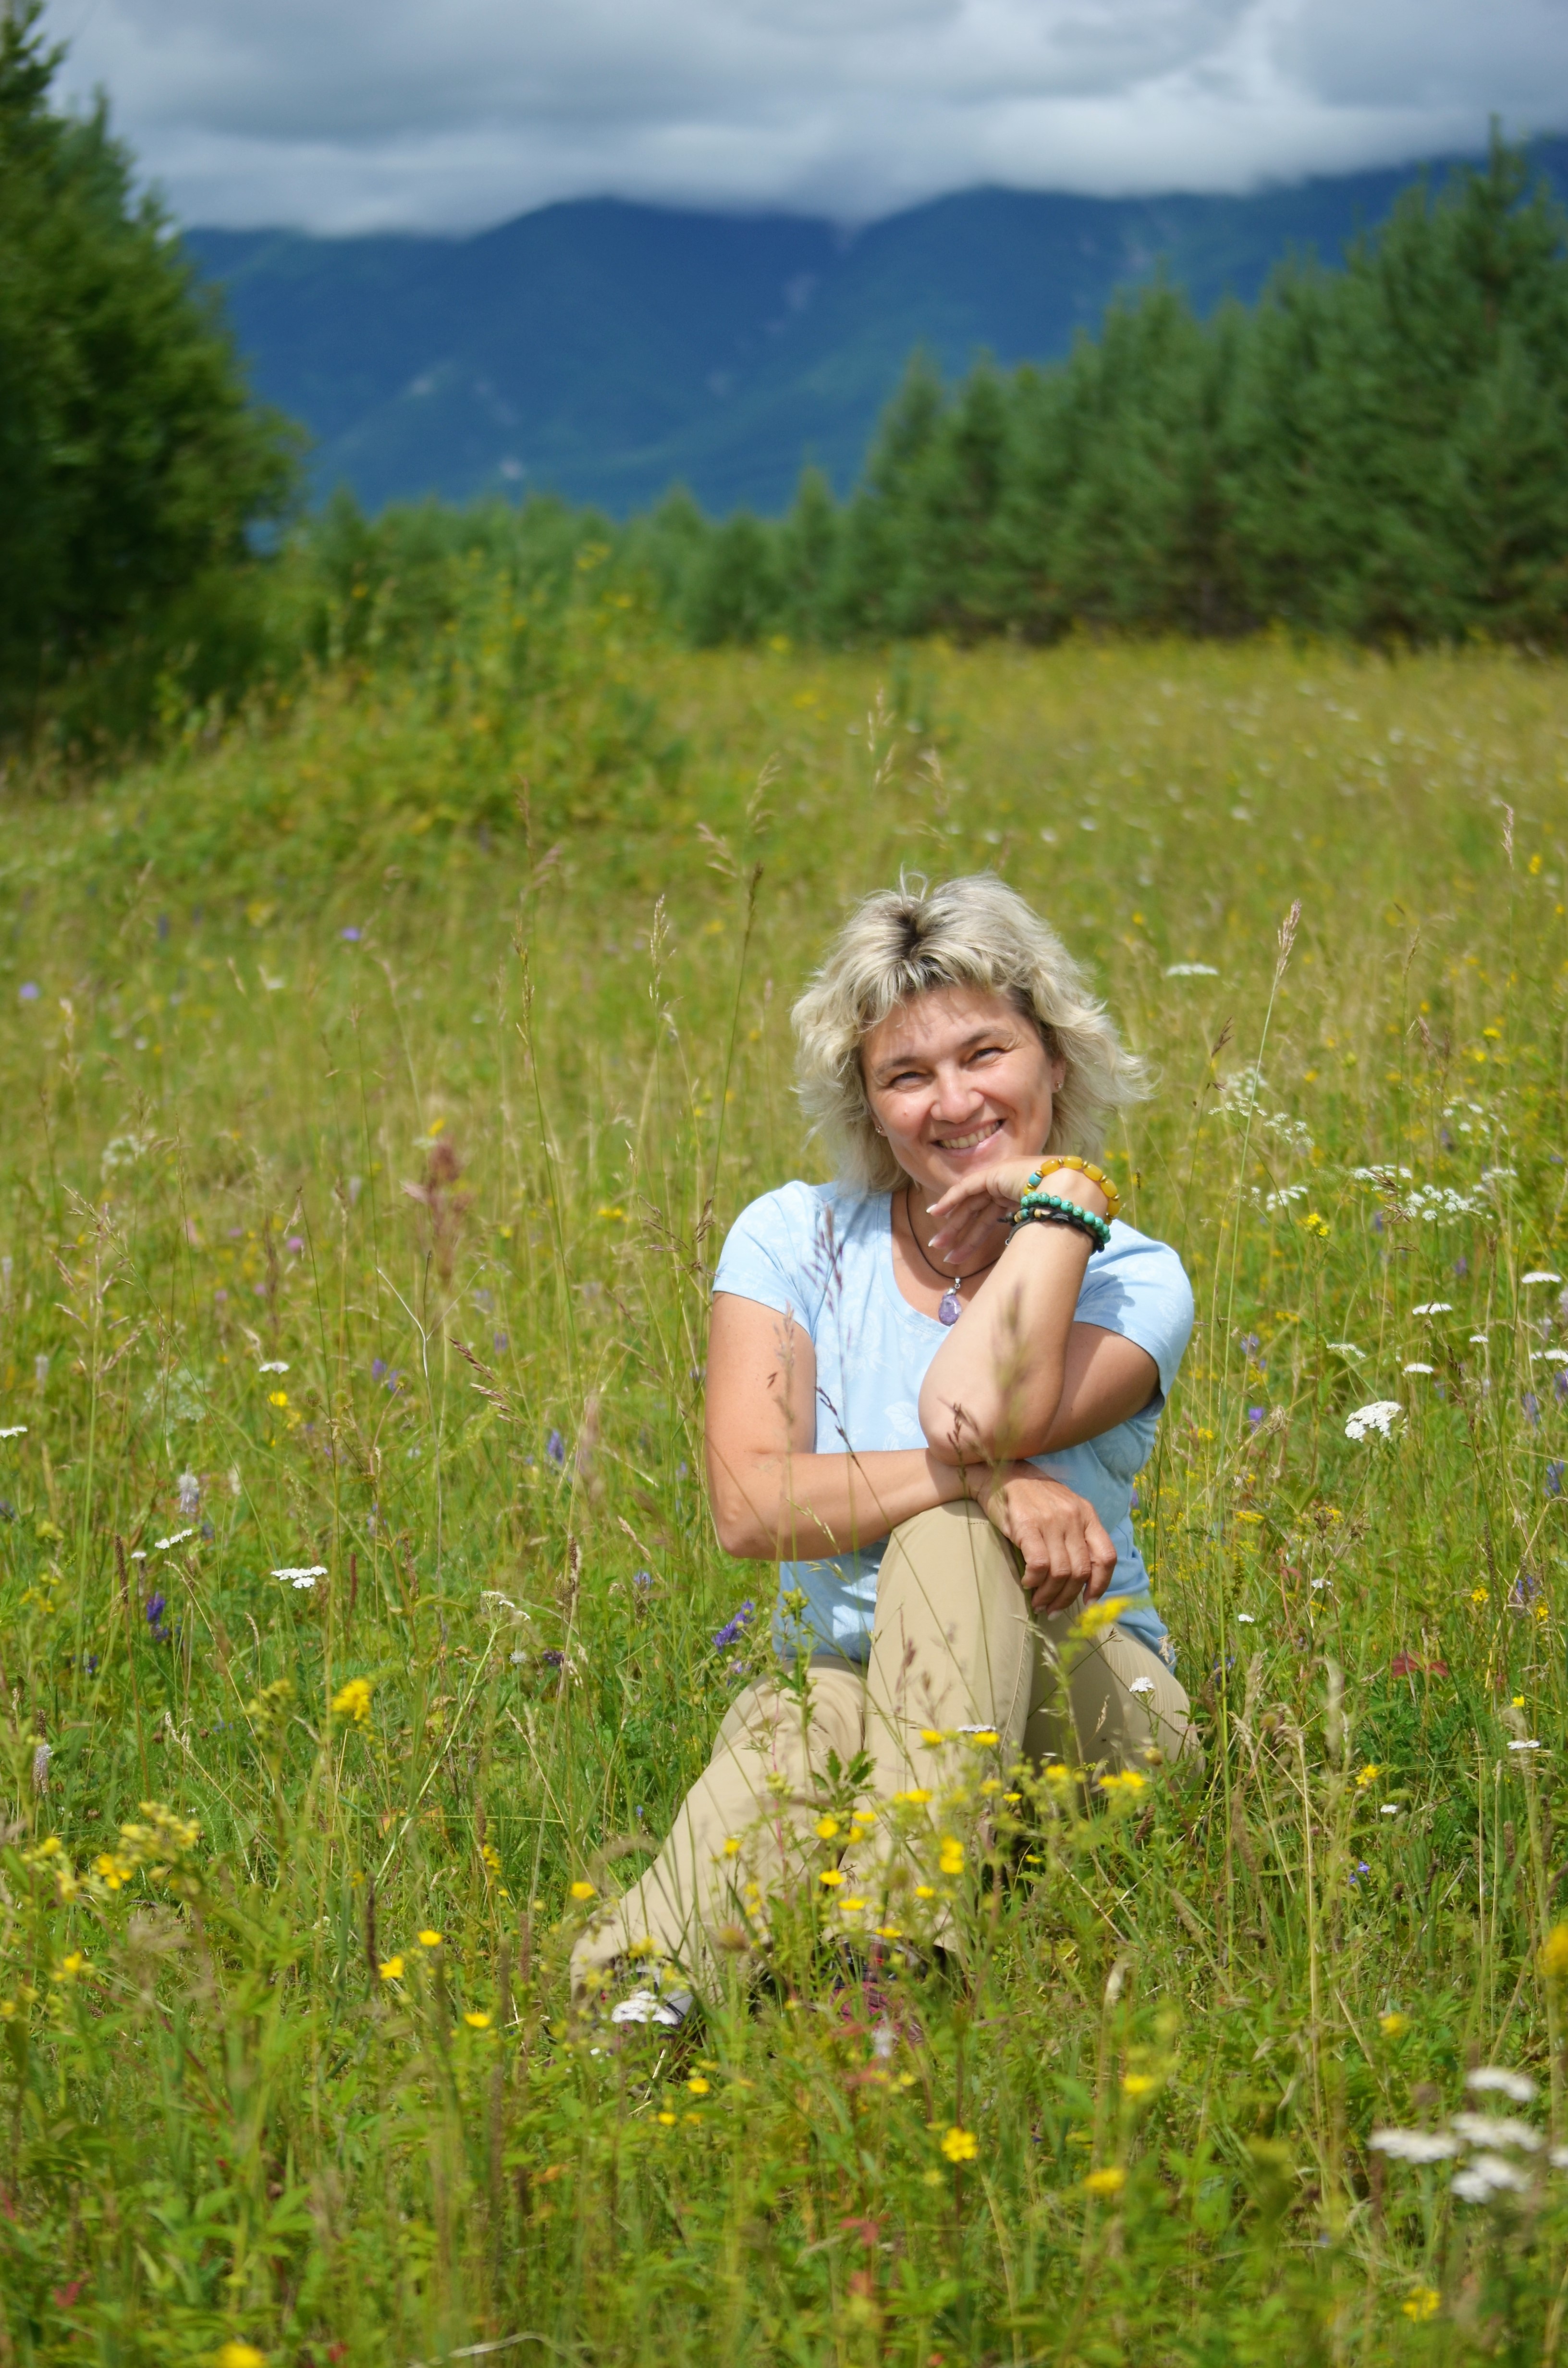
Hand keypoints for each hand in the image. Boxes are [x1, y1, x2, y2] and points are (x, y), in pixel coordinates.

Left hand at [926, 1158, 1107, 1268]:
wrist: (1074, 1195)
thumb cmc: (1065, 1216)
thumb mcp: (1040, 1230)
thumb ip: (1026, 1237)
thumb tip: (1020, 1263)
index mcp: (1020, 1197)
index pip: (990, 1217)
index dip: (973, 1234)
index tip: (958, 1252)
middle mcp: (1009, 1186)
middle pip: (977, 1213)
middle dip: (960, 1235)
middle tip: (943, 1253)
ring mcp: (1002, 1178)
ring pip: (969, 1204)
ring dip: (953, 1224)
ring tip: (937, 1244)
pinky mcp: (995, 1173)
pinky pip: (967, 1188)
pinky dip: (951, 1200)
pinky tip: (936, 1213)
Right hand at [970, 1462, 1117, 1614]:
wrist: (1002, 1472)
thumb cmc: (1034, 1497)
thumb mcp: (1065, 1510)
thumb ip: (1076, 1535)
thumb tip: (1081, 1578)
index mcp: (1087, 1514)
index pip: (1106, 1556)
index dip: (1101, 1585)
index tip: (1088, 1602)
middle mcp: (1073, 1517)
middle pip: (1081, 1571)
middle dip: (1068, 1598)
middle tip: (1053, 1609)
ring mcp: (1051, 1520)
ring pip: (1061, 1572)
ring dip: (1049, 1595)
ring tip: (1039, 1603)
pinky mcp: (1028, 1525)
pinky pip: (1039, 1564)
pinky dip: (1034, 1581)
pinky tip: (1026, 1583)